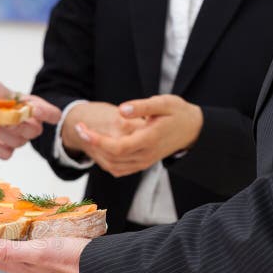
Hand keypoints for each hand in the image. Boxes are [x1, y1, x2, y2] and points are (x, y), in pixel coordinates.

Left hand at [0, 81, 60, 159]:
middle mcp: (30, 125)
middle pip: (35, 131)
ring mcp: (20, 139)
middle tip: (3, 120)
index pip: (52, 114)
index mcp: (32, 106)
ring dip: (0, 133)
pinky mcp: (7, 149)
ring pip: (18, 143)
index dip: (47, 114)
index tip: (35, 110)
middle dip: (18, 126)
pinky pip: (5, 154)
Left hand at [0, 238, 90, 272]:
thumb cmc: (75, 262)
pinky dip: (20, 240)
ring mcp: (40, 266)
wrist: (104, 271)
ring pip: (12, 252)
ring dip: (0, 240)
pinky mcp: (53, 262)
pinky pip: (29, 249)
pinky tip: (25, 233)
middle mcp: (27, 268)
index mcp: (20, 267)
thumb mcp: (37, 252)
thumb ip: (7, 251)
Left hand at [71, 95, 202, 177]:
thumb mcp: (163, 103)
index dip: (96, 140)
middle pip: (111, 157)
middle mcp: (145, 155)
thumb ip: (142, 106)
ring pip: (112, 166)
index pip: (116, 147)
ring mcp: (143, 162)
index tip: (81, 127)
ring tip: (86, 135)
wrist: (192, 129)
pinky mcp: (142, 164)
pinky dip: (105, 160)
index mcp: (149, 140)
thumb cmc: (178, 112)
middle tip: (79, 128)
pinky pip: (119, 169)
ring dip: (96, 153)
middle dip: (91, 144)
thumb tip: (121, 110)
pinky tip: (99, 146)